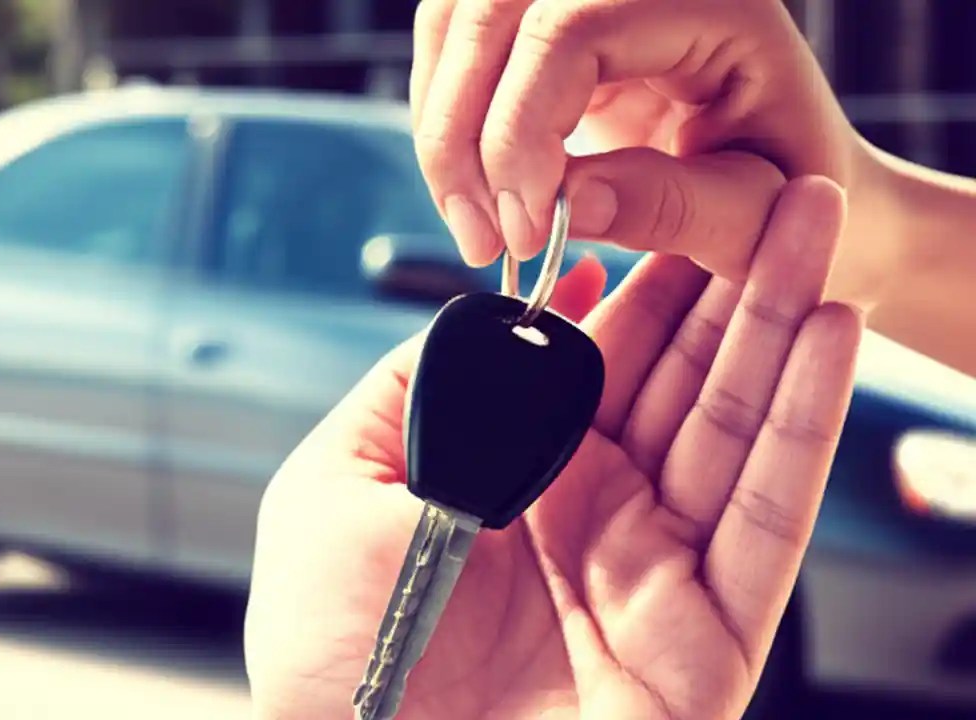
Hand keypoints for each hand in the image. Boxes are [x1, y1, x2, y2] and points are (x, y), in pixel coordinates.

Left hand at [245, 178, 862, 718]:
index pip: (592, 366)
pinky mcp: (707, 638)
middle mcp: (590, 518)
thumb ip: (412, 389)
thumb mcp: (335, 487)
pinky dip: (803, 425)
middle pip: (676, 381)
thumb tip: (492, 311)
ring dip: (779, 323)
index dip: (631, 290)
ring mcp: (653, 572)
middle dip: (723, 285)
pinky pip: (768, 519)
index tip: (658, 216)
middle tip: (768, 190)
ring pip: (733, 428)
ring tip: (812, 223)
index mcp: (508, 481)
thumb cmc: (332, 657)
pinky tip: (827, 335)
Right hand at [411, 0, 895, 307]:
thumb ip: (674, 208)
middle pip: (494, 8)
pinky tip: (475, 190)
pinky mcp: (550, 24)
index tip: (525, 231)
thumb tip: (565, 201)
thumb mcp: (756, 223)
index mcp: (714, 3)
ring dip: (442, 128)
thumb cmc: (790, 205)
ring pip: (458, 20)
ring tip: (475, 224)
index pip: (571, 30)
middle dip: (461, 132)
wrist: (783, 186)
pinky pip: (461, 46)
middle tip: (481, 238)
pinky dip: (447, 120)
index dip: (522, 129)